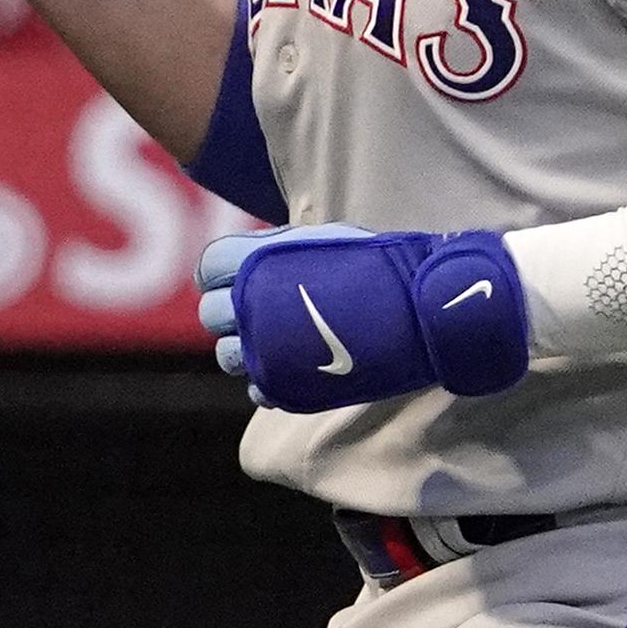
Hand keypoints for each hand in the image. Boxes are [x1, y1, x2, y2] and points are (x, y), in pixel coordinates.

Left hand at [195, 222, 528, 413]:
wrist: (417, 310)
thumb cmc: (375, 266)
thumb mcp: (320, 238)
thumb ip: (276, 251)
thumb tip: (248, 261)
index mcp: (255, 261)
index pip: (209, 267)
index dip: (221, 275)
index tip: (241, 282)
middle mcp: (248, 303)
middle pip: (211, 313)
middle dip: (231, 314)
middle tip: (264, 315)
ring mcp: (262, 347)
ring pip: (227, 355)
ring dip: (247, 351)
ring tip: (283, 344)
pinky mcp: (282, 385)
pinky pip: (255, 389)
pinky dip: (268, 383)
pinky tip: (295, 370)